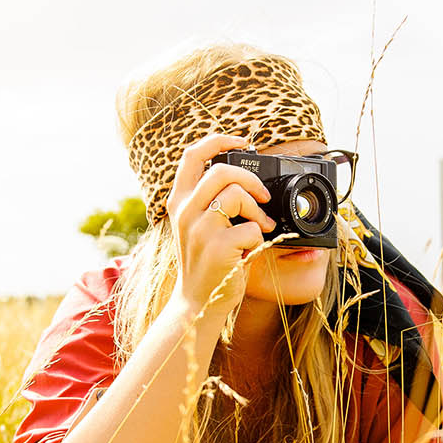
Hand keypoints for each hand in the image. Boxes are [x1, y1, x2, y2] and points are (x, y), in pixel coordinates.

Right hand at [164, 133, 276, 313]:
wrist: (198, 302)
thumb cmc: (207, 262)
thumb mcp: (200, 225)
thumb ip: (213, 201)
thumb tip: (248, 180)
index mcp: (180, 202)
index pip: (192, 155)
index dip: (219, 140)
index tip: (243, 141)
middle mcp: (185, 212)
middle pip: (221, 170)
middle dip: (250, 179)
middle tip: (262, 197)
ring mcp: (200, 229)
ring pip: (236, 195)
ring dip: (257, 211)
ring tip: (260, 226)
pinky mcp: (217, 248)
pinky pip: (251, 229)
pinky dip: (259, 238)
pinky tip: (250, 251)